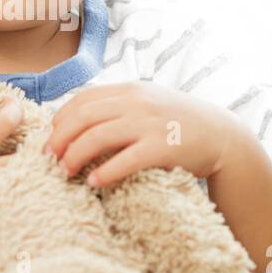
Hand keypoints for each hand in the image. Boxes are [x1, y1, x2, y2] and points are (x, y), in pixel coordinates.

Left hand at [45, 83, 240, 188]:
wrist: (222, 135)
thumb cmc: (179, 122)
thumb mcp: (148, 102)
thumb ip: (118, 106)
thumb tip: (78, 120)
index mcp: (129, 89)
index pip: (82, 99)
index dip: (60, 119)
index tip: (50, 138)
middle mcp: (136, 102)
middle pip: (83, 117)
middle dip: (60, 138)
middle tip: (49, 158)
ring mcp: (149, 123)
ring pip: (97, 137)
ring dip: (74, 155)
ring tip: (65, 171)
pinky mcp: (163, 147)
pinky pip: (125, 160)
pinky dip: (105, 172)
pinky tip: (93, 182)